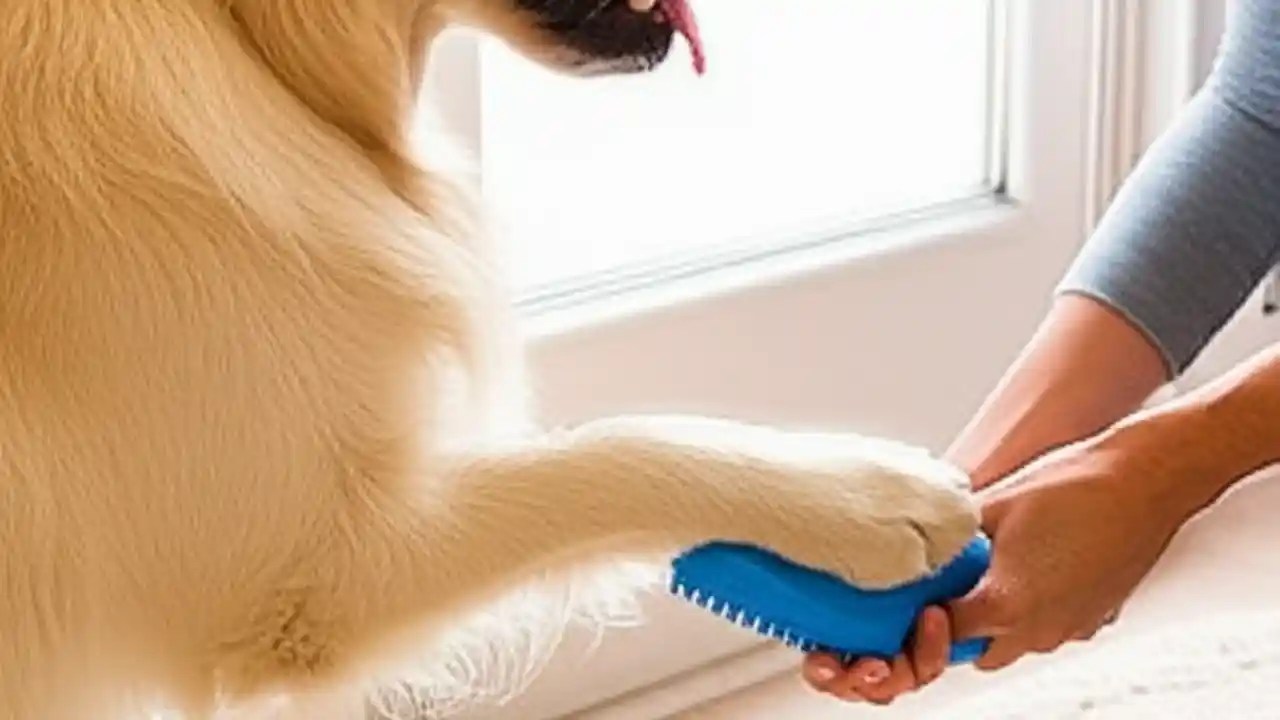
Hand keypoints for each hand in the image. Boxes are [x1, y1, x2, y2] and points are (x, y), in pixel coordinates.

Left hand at [803, 424, 1193, 702]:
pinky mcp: (1093, 618)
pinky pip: (1046, 627)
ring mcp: (1070, 628)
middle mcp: (1038, 629)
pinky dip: (1027, 611)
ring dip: (989, 622)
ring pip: (1011, 643)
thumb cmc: (1074, 484)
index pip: (940, 637)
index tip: (911, 602)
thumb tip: (922, 549)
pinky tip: (1028, 569)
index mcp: (1005, 604)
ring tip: (985, 577)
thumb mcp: (990, 505)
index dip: (918, 622)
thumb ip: (950, 539)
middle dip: (951, 632)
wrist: (1148, 478)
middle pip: (972, 652)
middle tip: (941, 597)